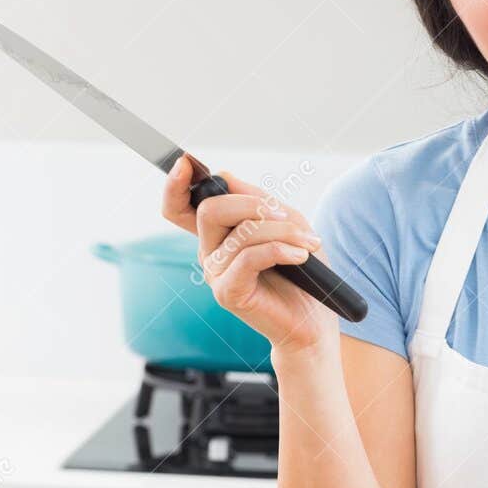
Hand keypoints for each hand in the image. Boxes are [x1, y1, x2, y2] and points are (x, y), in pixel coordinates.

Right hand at [161, 155, 335, 354]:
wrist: (312, 324)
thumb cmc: (303, 275)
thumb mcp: (288, 225)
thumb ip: (258, 201)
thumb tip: (226, 177)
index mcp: (218, 235)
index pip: (180, 208)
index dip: (175, 185)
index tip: (185, 163)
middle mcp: (209, 253)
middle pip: (211, 209)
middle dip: (253, 205)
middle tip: (287, 216)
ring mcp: (215, 274)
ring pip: (240, 232)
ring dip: (282, 231)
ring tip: (308, 245)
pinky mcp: (227, 293)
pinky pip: (249, 257)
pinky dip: (280, 250)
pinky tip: (301, 257)